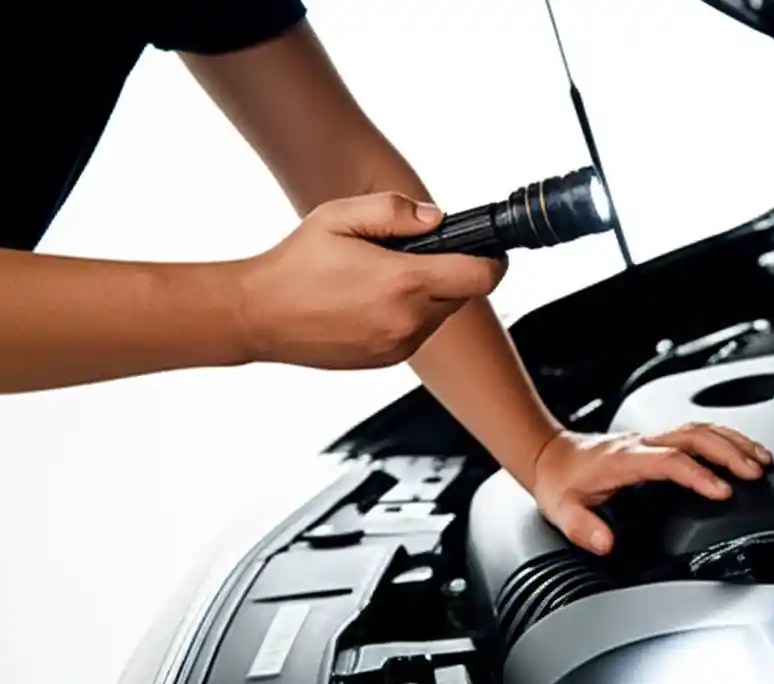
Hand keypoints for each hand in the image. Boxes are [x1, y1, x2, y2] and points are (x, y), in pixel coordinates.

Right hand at [234, 191, 506, 368]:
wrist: (259, 316)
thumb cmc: (296, 264)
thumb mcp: (340, 216)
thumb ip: (395, 210)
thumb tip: (438, 218)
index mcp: (404, 283)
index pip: (482, 277)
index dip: (493, 260)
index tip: (489, 250)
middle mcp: (408, 321)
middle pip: (464, 294)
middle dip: (452, 272)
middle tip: (415, 255)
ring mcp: (399, 345)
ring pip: (441, 314)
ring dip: (429, 295)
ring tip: (385, 277)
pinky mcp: (387, 361)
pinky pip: (418, 333)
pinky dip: (409, 315)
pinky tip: (373, 301)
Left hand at [530, 423, 772, 554]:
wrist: (549, 456)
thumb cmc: (560, 483)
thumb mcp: (562, 510)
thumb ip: (583, 528)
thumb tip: (605, 543)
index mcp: (624, 459)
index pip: (669, 461)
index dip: (698, 474)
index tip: (723, 492)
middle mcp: (641, 442)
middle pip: (694, 436)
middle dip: (729, 451)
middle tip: (756, 472)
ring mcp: (651, 438)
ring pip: (699, 428)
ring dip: (732, 441)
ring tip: (761, 459)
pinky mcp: (657, 440)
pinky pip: (696, 431)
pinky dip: (723, 437)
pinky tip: (741, 449)